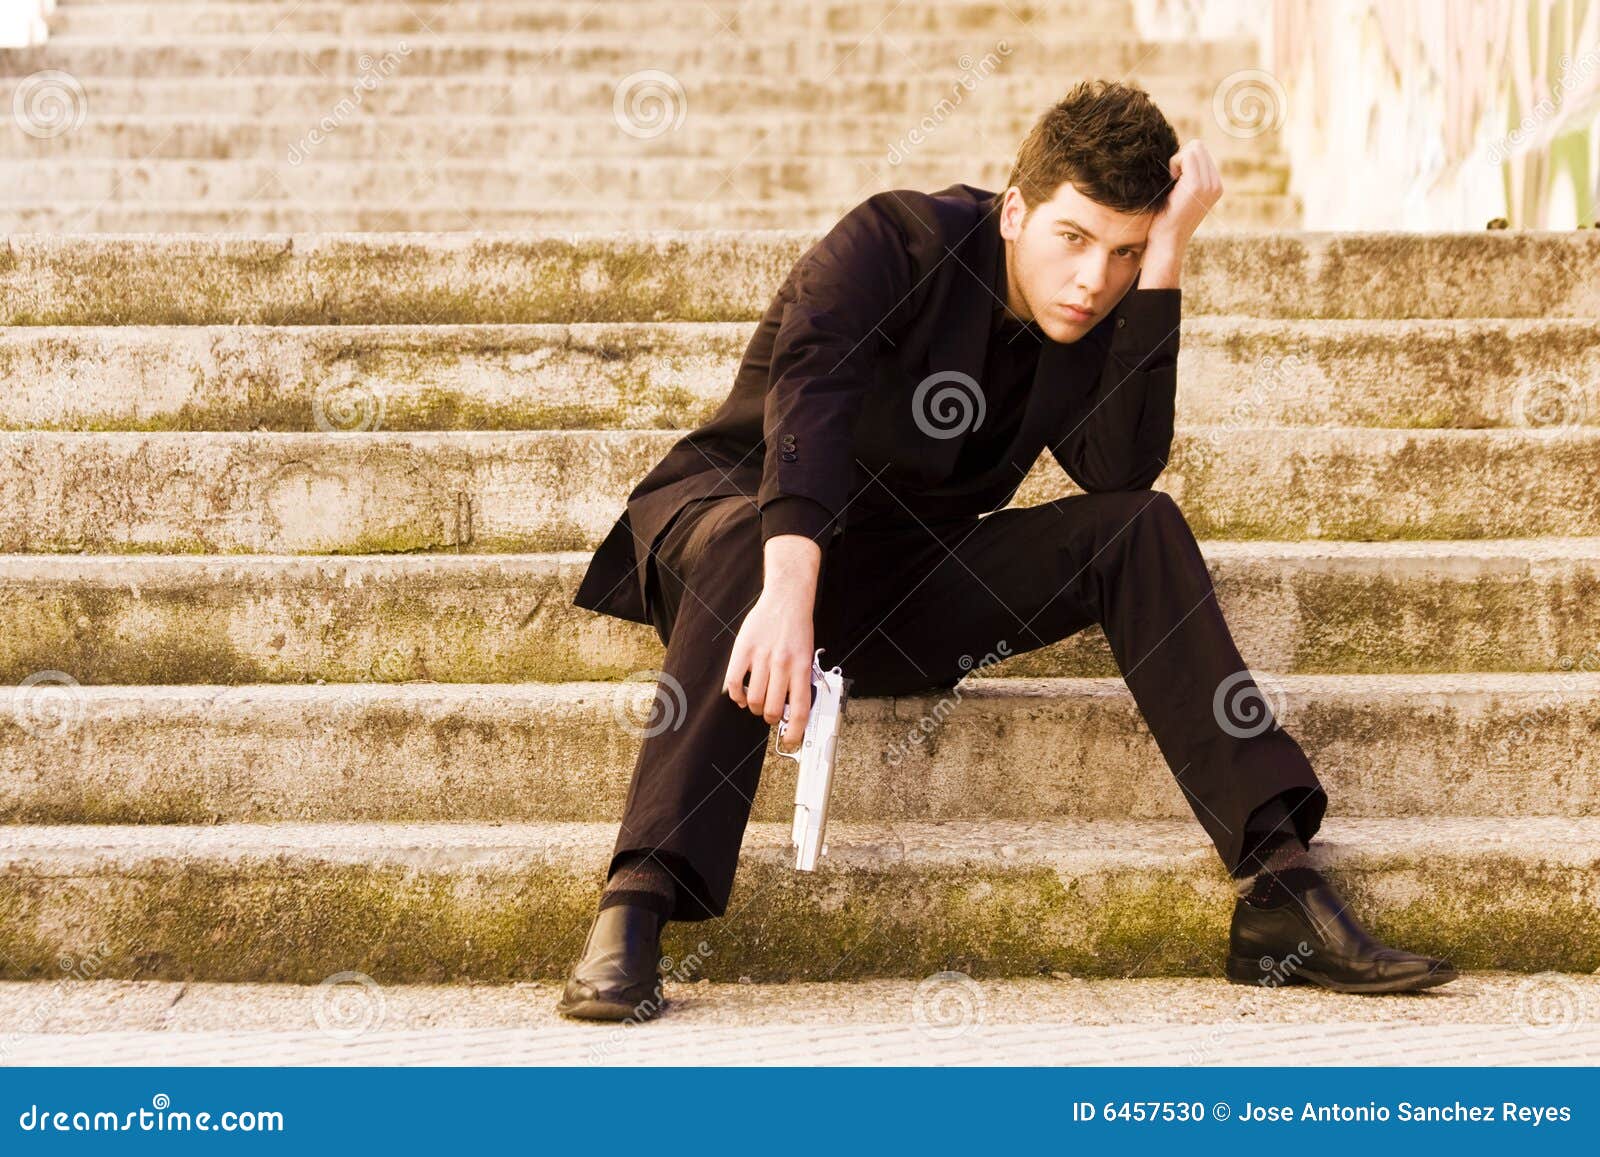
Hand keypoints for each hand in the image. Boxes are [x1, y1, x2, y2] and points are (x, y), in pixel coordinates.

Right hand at [723, 537, 818, 752]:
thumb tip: (794, 710)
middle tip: (771, 714)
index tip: (790, 741)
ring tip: (757, 700)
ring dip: (755, 707)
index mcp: (803, 668)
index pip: (800, 710)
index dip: (795, 732)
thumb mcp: (807, 655)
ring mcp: (762, 658)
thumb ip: (800, 680)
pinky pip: (734, 683)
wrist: (787, 597)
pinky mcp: (743, 650)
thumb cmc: (797, 627)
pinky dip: (736, 695)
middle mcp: (783, 665)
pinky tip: (740, 694)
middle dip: (772, 719)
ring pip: (754, 700)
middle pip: (773, 710)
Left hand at [1148, 139, 1222, 253]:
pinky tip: (1170, 182)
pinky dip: (1174, 164)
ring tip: (1172, 182)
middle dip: (1181, 158)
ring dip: (1177, 161)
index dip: (1183, 161)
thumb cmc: (1167, 219)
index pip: (1201, 153)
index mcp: (1215, 186)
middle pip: (1198, 146)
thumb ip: (1188, 176)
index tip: (1175, 180)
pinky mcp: (1196, 185)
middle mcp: (1216, 185)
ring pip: (1194, 148)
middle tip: (1172, 180)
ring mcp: (1209, 184)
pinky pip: (1187, 155)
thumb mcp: (1182, 195)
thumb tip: (1183, 152)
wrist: (1166, 241)